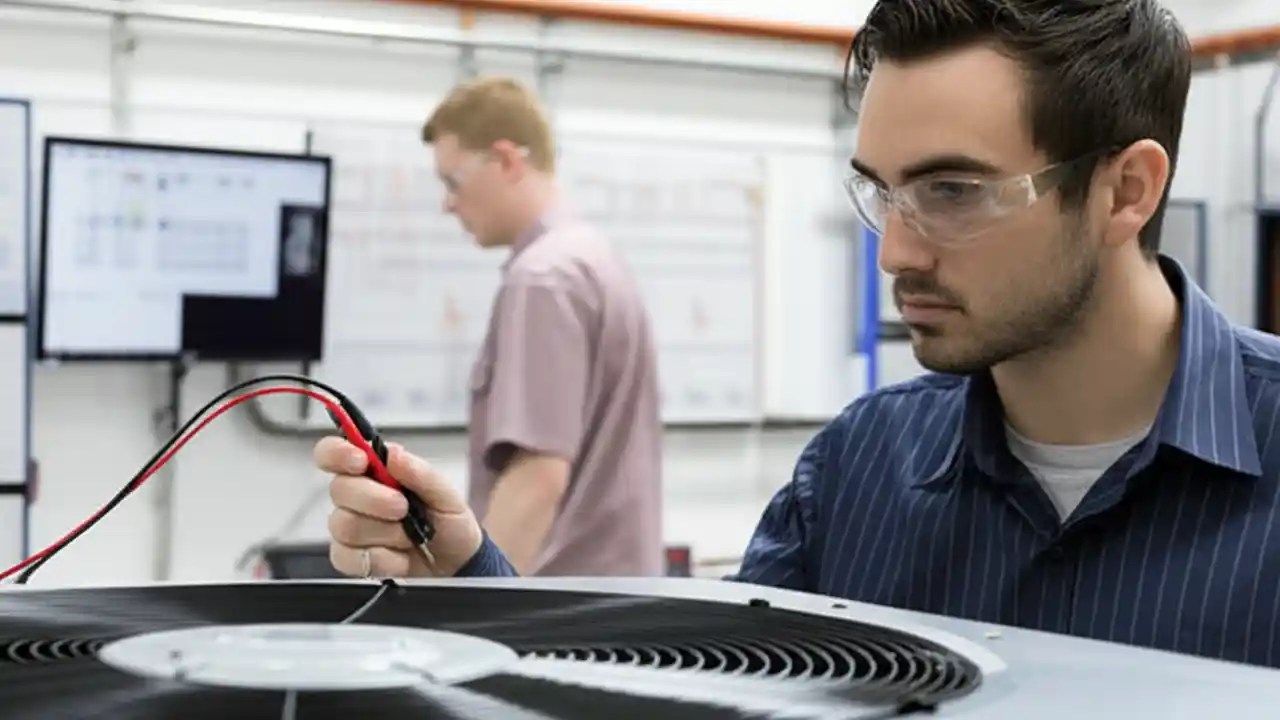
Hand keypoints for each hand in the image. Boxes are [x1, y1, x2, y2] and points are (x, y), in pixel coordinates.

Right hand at [316, 436, 482, 577]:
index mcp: (373, 470)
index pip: (333, 452)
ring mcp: (349, 528)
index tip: (360, 461)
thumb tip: (392, 454)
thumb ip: (419, 471)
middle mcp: (356, 495)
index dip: (337, 453)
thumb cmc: (447, 521)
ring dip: (385, 532)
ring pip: (345, 525)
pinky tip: (400, 558)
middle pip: (339, 489)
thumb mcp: (444, 493)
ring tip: (409, 535)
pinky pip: (349, 557)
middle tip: (403, 507)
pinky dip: (382, 559)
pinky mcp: (350, 558)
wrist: (455, 562)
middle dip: (374, 498)